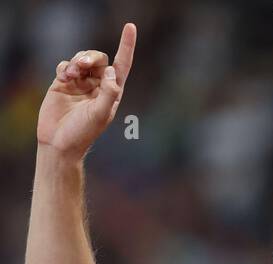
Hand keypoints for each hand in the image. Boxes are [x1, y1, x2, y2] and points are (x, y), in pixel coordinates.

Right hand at [36, 21, 135, 157]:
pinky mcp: (64, 83)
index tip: (130, 27)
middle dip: (90, 57)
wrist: (59, 143)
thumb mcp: (100, 114)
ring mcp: (80, 83)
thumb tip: (112, 71)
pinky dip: (65, 67)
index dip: (126, 46)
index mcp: (112, 93)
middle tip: (82, 65)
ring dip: (77, 61)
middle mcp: (98, 86)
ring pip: (81, 59)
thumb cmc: (82, 133)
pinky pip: (66, 64)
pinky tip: (63, 79)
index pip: (122, 65)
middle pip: (98, 58)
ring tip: (71, 75)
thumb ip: (109, 92)